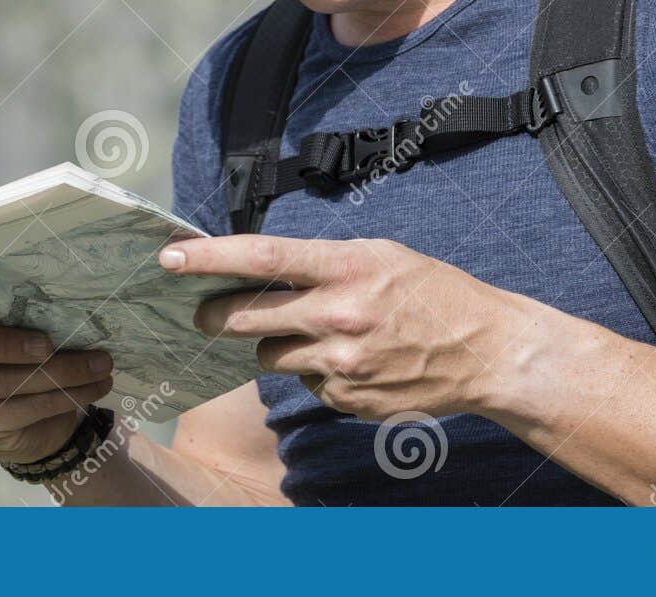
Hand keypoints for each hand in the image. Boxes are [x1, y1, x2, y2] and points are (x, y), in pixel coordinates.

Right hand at [0, 274, 114, 463]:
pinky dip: (65, 398)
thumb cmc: (27, 340)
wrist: (39, 410)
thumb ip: (15, 295)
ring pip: (1, 384)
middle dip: (5, 346)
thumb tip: (53, 258)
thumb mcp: (19, 313)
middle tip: (48, 344)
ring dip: (60, 374)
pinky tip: (95, 385)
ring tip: (101, 363)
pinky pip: (22, 412)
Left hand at [162, 236, 531, 421]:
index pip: (262, 257)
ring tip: (314, 333)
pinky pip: (304, 384)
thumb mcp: (380, 255)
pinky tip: (351, 361)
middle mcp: (339, 316)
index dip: (208, 257)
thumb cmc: (432, 293)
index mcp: (347, 267)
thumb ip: (321, 262)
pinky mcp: (346, 400)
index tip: (169, 256)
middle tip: (202, 313)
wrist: (486, 351)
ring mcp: (341, 365)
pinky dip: (313, 373)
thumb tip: (261, 270)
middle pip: (246, 317)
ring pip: (268, 355)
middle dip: (214, 315)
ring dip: (274, 343)